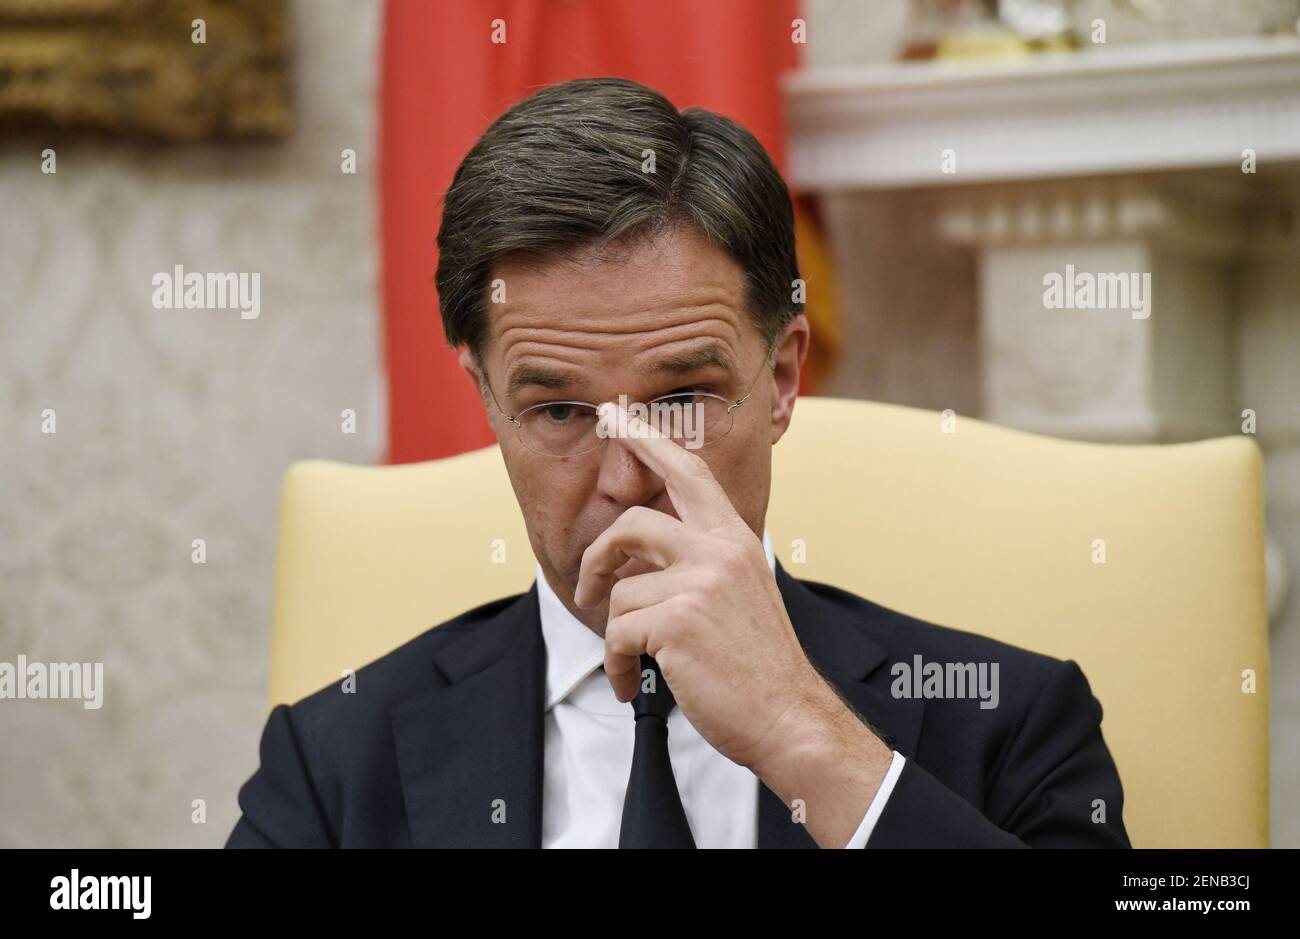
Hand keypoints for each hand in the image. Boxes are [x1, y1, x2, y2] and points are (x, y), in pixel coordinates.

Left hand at [573, 404, 890, 844]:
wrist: (788, 716)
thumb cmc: (760, 666)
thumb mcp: (741, 595)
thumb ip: (702, 565)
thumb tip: (640, 564)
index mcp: (734, 539)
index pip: (686, 472)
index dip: (645, 439)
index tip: (613, 413)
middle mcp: (719, 550)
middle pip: (632, 524)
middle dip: (597, 558)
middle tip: (587, 588)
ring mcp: (699, 581)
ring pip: (620, 591)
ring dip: (617, 636)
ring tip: (633, 662)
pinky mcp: (677, 620)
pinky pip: (617, 632)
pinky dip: (617, 663)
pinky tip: (632, 681)